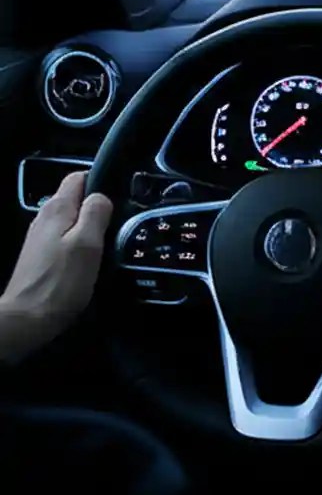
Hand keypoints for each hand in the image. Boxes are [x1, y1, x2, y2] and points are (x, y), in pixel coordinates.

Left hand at [0, 172, 112, 362]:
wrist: (27, 318)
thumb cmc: (60, 281)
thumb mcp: (87, 243)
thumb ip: (96, 213)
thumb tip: (103, 196)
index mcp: (57, 208)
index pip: (79, 177)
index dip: (101, 182)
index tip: (120, 200)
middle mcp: (45, 217)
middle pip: (77, 199)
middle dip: (99, 207)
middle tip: (120, 226)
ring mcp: (42, 237)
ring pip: (74, 220)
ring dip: (92, 227)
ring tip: (110, 243)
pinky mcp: (43, 255)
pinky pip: (68, 237)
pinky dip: (83, 242)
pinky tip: (93, 258)